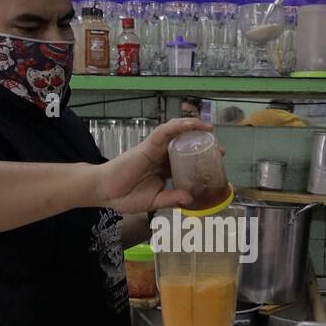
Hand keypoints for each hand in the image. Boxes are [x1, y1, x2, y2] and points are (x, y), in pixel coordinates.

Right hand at [93, 117, 212, 213]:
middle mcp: (161, 155)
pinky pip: (164, 131)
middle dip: (202, 143)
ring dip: (193, 128)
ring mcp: (155, 149)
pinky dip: (178, 126)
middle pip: (185, 143)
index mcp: (164, 168)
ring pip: (176, 132)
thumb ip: (172, 198)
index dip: (202, 159)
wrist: (106, 192)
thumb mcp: (155, 201)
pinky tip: (191, 125)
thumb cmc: (126, 196)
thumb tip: (191, 199)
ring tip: (209, 129)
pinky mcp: (148, 145)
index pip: (187, 159)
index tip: (217, 163)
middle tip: (219, 150)